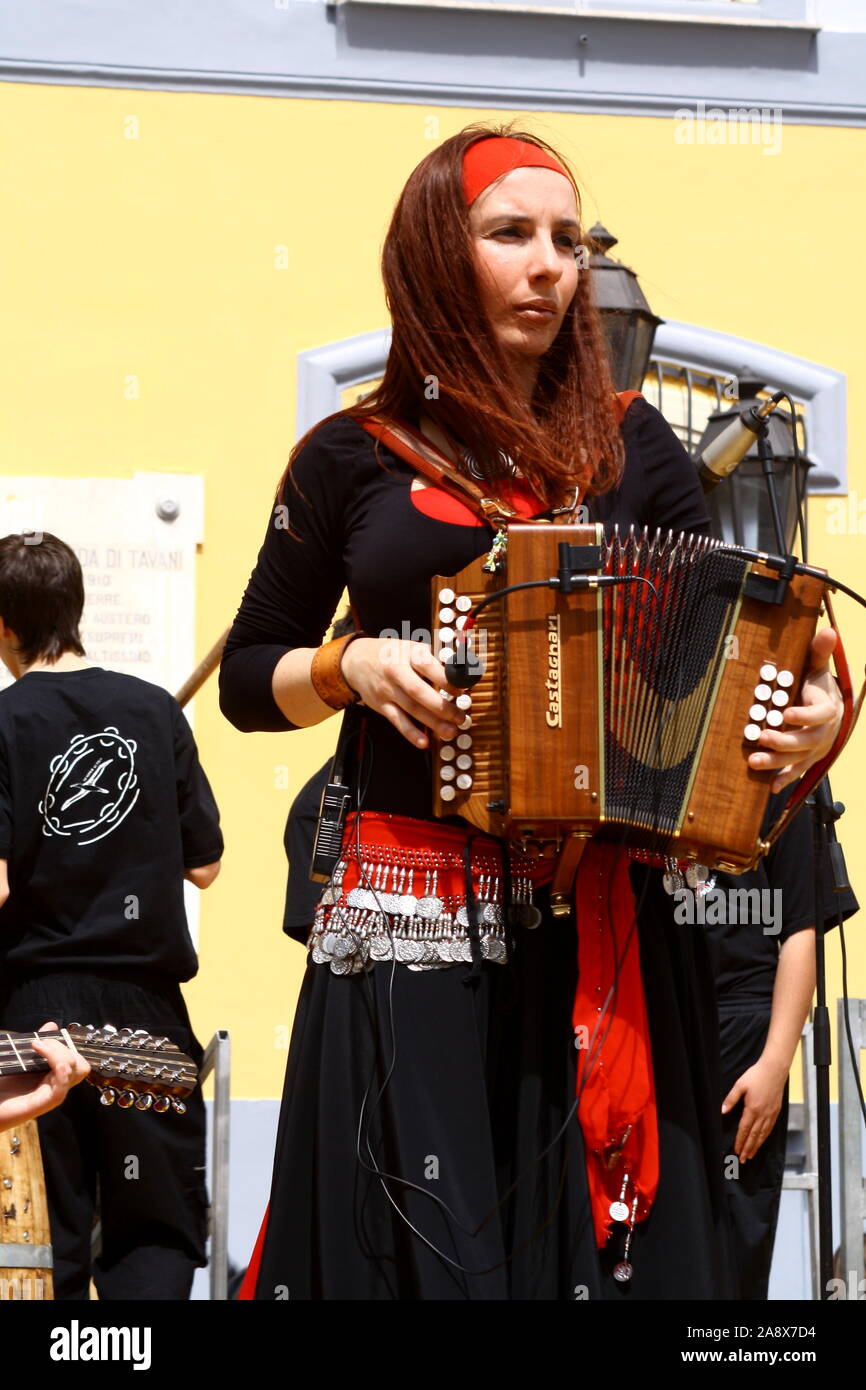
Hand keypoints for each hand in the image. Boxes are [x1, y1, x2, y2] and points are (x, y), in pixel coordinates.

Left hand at [0, 1023, 90, 1130]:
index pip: (76, 1059)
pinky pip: (61, 1089)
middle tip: (44, 1043)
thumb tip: (52, 1026)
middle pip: (81, 1066)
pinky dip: (60, 1070)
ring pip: (75, 1073)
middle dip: (67, 1048)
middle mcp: (54, 1086)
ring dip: (61, 1054)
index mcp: (51, 1076)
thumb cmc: (1, 1086)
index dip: (68, 1044)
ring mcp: (49, 1096)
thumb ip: (38, 1045)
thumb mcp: (19, 1059)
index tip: (47, 1035)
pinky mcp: (41, 1105)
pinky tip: (47, 1057)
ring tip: (39, 1047)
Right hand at [340, 637, 465, 748]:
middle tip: (460, 717)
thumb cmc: (392, 654)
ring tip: (451, 731)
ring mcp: (387, 690)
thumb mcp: (411, 648)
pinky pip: (397, 721)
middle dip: (442, 707)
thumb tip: (460, 675)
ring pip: (411, 709)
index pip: (428, 666)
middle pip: (419, 691)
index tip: (461, 690)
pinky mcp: (381, 705)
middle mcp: (396, 671)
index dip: (446, 680)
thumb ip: (433, 660)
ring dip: (433, 723)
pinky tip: (424, 742)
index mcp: (407, 653)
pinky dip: (411, 733)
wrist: (356, 660)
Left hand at [721, 1056, 787, 1162]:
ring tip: (751, 1155)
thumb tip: (722, 1111)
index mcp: (752, 1108)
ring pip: (763, 1134)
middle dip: (748, 1148)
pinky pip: (770, 1128)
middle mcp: (762, 1114)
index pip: (744, 1129)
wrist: (774, 1070)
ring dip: (757, 1146)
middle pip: (754, 1136)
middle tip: (743, 1159)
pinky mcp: (776, 1111)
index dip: (740, 1141)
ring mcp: (771, 1114)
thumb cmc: (756, 1076)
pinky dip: (765, 1137)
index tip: (736, 1151)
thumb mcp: (740, 1085)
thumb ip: (731, 1099)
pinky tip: (762, 1141)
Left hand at [747, 628, 842, 792]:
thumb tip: (830, 630)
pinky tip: (771, 787)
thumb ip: (820, 651)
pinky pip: (797, 771)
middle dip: (784, 741)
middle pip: (807, 740)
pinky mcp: (808, 758)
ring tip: (754, 761)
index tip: (786, 713)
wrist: (831, 707)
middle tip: (763, 736)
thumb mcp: (819, 665)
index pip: (820, 714)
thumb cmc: (819, 685)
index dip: (805, 715)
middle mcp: (824, 732)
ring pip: (798, 759)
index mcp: (828, 708)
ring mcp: (816, 748)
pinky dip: (785, 778)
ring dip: (777, 762)